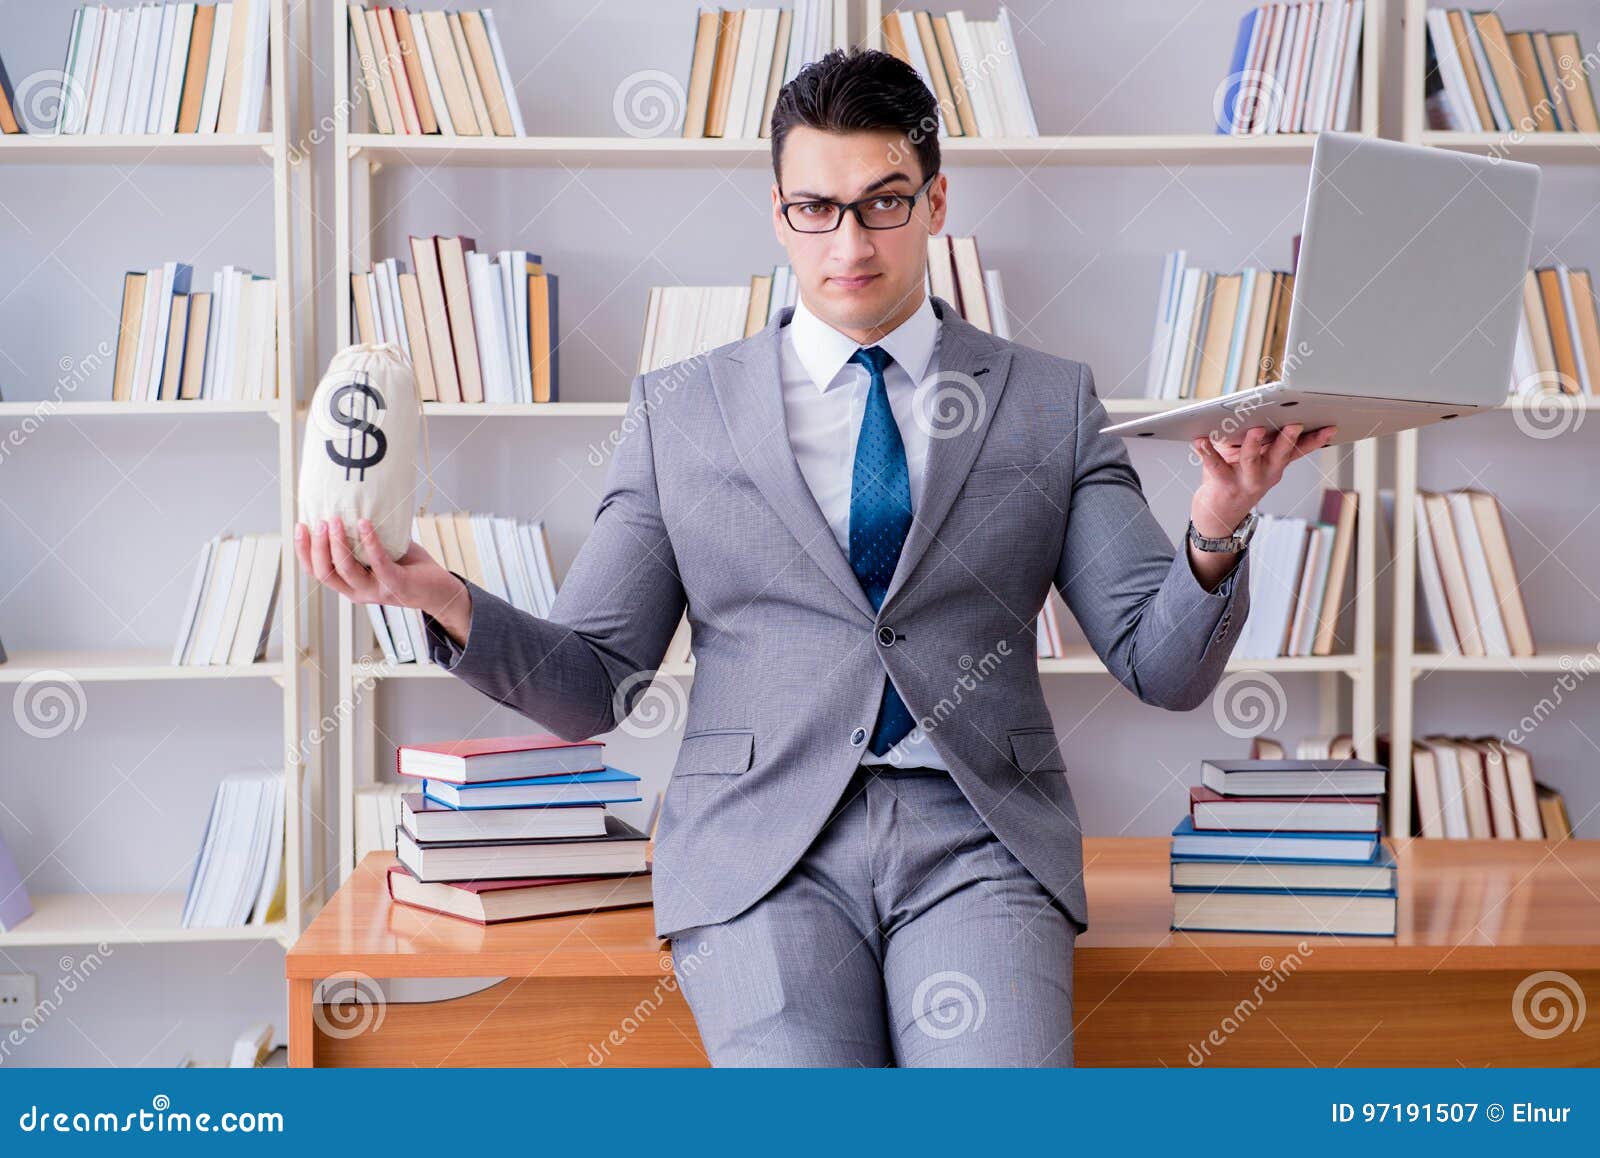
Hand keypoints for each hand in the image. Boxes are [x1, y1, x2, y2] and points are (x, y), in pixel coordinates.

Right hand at [293, 517, 470, 644]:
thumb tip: (350, 503)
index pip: (316, 571)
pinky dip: (370, 542)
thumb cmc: (407, 567)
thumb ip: (362, 538)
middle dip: (318, 546)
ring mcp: (376, 591)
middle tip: (319, 521)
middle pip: (325, 572)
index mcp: (349, 584)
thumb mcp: (379, 552)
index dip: (303, 551)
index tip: (299, 526)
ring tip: (336, 519)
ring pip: (346, 569)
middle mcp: (357, 591)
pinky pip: (379, 563)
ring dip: (338, 542)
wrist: (438, 590)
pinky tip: (365, 523)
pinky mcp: (396, 585)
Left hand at [1189, 423, 1335, 536]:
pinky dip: (1207, 452)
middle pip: (1281, 454)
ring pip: (1252, 459)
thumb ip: (1258, 441)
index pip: (1299, 450)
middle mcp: (1265, 473)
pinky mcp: (1224, 484)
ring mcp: (1245, 480)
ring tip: (1255, 430)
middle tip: (1295, 425)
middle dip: (1288, 439)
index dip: (1316, 440)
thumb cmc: (1235, 479)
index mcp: (1275, 464)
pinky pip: (1214, 465)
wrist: (1218, 515)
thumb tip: (1254, 413)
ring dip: (1254, 444)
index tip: (1330, 428)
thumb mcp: (1253, 460)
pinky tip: (1200, 440)